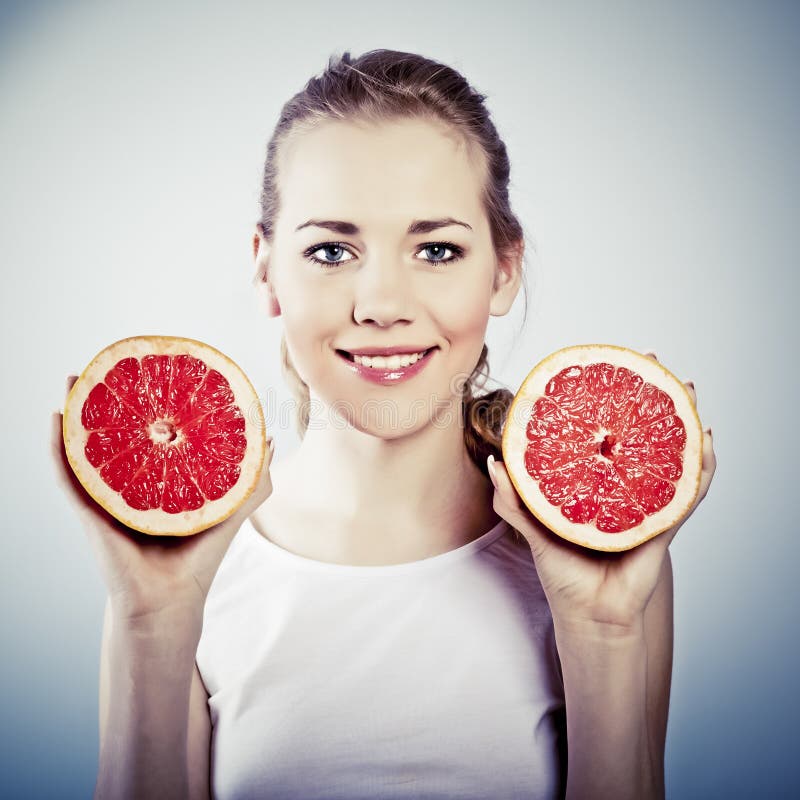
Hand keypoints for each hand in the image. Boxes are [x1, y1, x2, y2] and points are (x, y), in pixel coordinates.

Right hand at [51, 375, 274, 622]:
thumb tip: (269, 441)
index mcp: (158, 479)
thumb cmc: (198, 558)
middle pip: (116, 432)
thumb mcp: (230, 509)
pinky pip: (69, 475)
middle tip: (103, 363)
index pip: (149, 433)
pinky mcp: (91, 511)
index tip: (149, 368)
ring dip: (76, 411)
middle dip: (107, 398)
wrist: (173, 600)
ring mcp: (107, 495)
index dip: (147, 402)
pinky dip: (59, 446)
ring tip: (73, 378)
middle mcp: (129, 482)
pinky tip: (57, 417)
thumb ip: (250, 478)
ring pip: (85, 446)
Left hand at [490, 353, 715, 632]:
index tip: (605, 364)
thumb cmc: (563, 573)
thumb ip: (512, 500)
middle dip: (649, 394)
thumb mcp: (532, 531)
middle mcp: (623, 485)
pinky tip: (704, 444)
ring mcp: (646, 501)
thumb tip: (495, 460)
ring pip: (670, 452)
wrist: (589, 616)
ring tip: (685, 389)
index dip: (607, 399)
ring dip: (682, 419)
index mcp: (594, 482)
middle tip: (651, 360)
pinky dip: (700, 468)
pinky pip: (687, 492)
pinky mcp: (663, 524)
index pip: (603, 431)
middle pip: (640, 432)